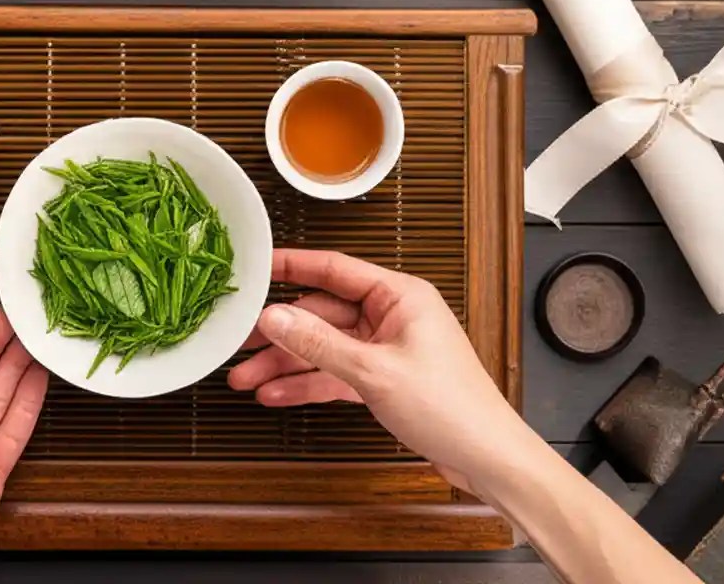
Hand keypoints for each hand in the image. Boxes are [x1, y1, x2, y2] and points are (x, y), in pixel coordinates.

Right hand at [228, 249, 532, 494]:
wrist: (485, 457)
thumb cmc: (449, 406)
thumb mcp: (374, 371)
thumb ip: (319, 343)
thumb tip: (274, 316)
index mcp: (399, 296)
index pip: (334, 269)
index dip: (290, 266)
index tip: (254, 266)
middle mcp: (392, 316)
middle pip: (321, 314)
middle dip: (279, 332)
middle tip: (238, 341)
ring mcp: (386, 348)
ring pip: (323, 347)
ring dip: (286, 363)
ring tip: (244, 378)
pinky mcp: (382, 379)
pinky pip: (335, 374)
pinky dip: (308, 384)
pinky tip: (275, 393)